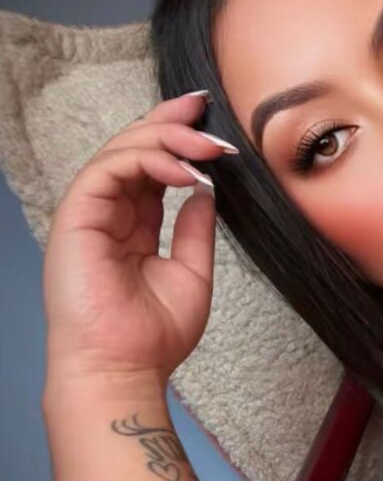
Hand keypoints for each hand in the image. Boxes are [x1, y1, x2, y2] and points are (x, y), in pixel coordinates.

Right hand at [42, 90, 235, 385]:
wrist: (124, 369)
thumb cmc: (153, 334)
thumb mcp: (192, 273)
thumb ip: (196, 229)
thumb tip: (207, 191)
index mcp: (134, 226)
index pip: (153, 167)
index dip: (177, 136)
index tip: (208, 117)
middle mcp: (110, 214)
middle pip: (135, 148)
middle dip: (171, 122)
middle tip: (207, 112)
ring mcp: (90, 214)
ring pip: (122, 151)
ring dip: (168, 139)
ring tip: (208, 148)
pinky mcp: (76, 217)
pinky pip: (109, 171)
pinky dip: (149, 162)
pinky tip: (186, 172)